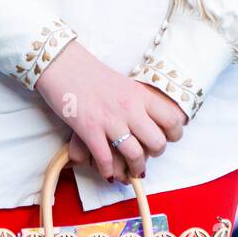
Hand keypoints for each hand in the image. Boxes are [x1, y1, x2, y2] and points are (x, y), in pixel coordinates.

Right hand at [34, 39, 185, 183]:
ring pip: (134, 155)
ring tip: (131, 170)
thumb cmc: (92, 75)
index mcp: (140, 94)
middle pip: (157, 142)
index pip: (172, 120)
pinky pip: (105, 159)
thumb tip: (150, 123)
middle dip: (154, 153)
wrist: (63, 65)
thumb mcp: (124, 84)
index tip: (167, 137)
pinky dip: (109, 171)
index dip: (174, 134)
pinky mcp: (89, 130)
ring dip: (134, 168)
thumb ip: (139, 102)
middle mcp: (129, 108)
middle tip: (147, 153)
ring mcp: (109, 120)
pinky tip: (108, 172)